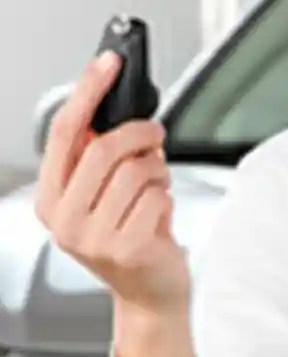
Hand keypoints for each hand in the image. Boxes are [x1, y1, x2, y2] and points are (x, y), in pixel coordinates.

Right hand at [34, 51, 191, 316]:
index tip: (108, 63)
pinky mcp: (126, 249)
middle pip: (105, 148)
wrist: (150, 293)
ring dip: (158, 171)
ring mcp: (93, 237)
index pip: (64, 133)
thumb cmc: (131, 236)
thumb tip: (116, 106)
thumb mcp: (104, 196)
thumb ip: (100, 158)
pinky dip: (167, 198)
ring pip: (137, 171)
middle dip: (140, 134)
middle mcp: (64, 220)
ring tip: (155, 188)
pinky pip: (157, 198)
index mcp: (51, 199)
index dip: (88, 92)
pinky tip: (159, 214)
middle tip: (155, 135)